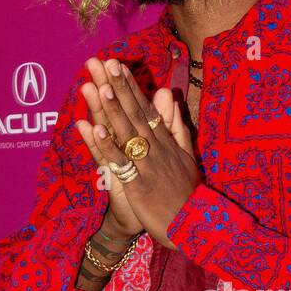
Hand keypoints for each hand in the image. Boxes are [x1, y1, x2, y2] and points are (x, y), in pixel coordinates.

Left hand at [78, 56, 200, 248]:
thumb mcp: (187, 158)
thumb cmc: (189, 195)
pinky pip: (121, 163)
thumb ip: (178, 128)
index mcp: (168, 144)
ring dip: (112, 110)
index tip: (119, 66)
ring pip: (128, 133)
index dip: (132, 88)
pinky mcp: (139, 186)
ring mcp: (148, 167)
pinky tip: (94, 129)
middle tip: (106, 63)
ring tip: (99, 86)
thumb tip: (171, 101)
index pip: (147, 110)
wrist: (195, 228)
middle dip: (120, 88)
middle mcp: (158, 150)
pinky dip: (108, 146)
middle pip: (136, 114)